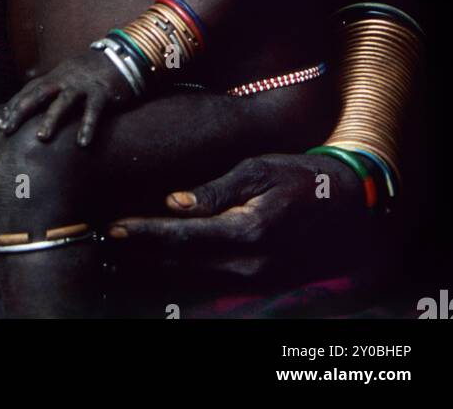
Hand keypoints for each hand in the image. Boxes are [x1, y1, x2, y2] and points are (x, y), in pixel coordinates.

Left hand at [0, 49, 133, 145]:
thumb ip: (50, 87)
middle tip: (7, 130)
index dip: (13, 107)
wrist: (120, 57)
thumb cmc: (89, 72)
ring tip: (41, 138)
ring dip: (51, 119)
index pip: (28, 91)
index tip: (0, 125)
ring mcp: (82, 85)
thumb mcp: (66, 75)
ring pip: (63, 102)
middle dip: (21, 111)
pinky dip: (87, 125)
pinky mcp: (102, 91)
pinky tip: (83, 143)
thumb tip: (29, 102)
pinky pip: (93, 110)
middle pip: (38, 93)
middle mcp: (65, 79)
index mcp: (55, 76)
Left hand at [106, 153, 382, 282]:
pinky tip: (161, 258)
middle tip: (105, 238)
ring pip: (193, 274)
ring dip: (157, 262)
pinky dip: (183, 268)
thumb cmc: (301, 178)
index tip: (114, 226)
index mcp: (247, 233)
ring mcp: (255, 279)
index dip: (145, 233)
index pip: (183, 237)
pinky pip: (211, 278)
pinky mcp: (259, 282)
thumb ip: (216, 190)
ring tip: (122, 248)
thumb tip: (173, 202)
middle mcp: (248, 264)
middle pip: (181, 261)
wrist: (348, 207)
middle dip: (142, 250)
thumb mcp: (260, 171)